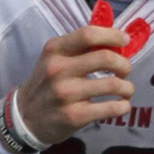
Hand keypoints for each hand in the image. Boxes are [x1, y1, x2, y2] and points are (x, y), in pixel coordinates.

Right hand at [12, 25, 134, 146]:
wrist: (26, 118)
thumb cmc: (47, 84)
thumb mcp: (54, 59)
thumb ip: (80, 49)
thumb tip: (116, 42)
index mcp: (55, 50)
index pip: (88, 34)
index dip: (113, 36)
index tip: (125, 41)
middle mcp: (59, 70)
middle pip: (105, 58)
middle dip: (124, 64)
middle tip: (125, 70)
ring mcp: (66, 94)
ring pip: (112, 84)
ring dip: (127, 87)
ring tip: (126, 89)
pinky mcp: (74, 116)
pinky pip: (110, 108)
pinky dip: (123, 106)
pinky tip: (122, 105)